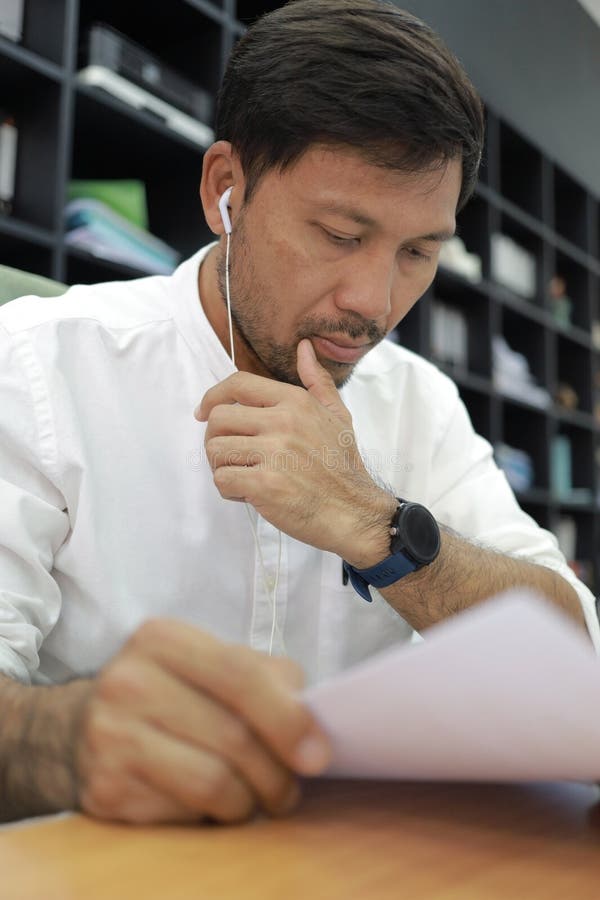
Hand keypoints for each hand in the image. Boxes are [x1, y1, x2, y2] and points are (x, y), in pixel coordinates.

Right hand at [75, 619, 330, 823]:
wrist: (78, 730)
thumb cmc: (167, 693)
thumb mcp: (207, 663)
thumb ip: (262, 676)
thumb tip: (310, 720)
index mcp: (161, 639)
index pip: (239, 674)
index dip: (288, 718)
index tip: (318, 754)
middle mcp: (130, 681)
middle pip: (233, 735)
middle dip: (277, 772)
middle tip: (290, 789)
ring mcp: (111, 736)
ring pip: (214, 782)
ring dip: (251, 802)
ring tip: (258, 800)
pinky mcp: (106, 788)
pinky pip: (185, 814)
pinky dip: (213, 817)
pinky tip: (213, 806)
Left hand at [196, 339, 394, 566]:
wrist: (354, 511)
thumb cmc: (343, 467)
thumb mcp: (338, 415)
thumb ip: (316, 381)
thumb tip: (304, 348)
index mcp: (295, 402)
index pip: (238, 384)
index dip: (213, 396)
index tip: (204, 412)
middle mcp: (283, 422)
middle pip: (218, 418)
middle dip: (215, 438)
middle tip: (230, 455)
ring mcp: (273, 453)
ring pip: (215, 450)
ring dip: (222, 467)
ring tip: (243, 476)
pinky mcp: (264, 484)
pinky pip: (222, 479)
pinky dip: (229, 490)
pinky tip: (249, 494)